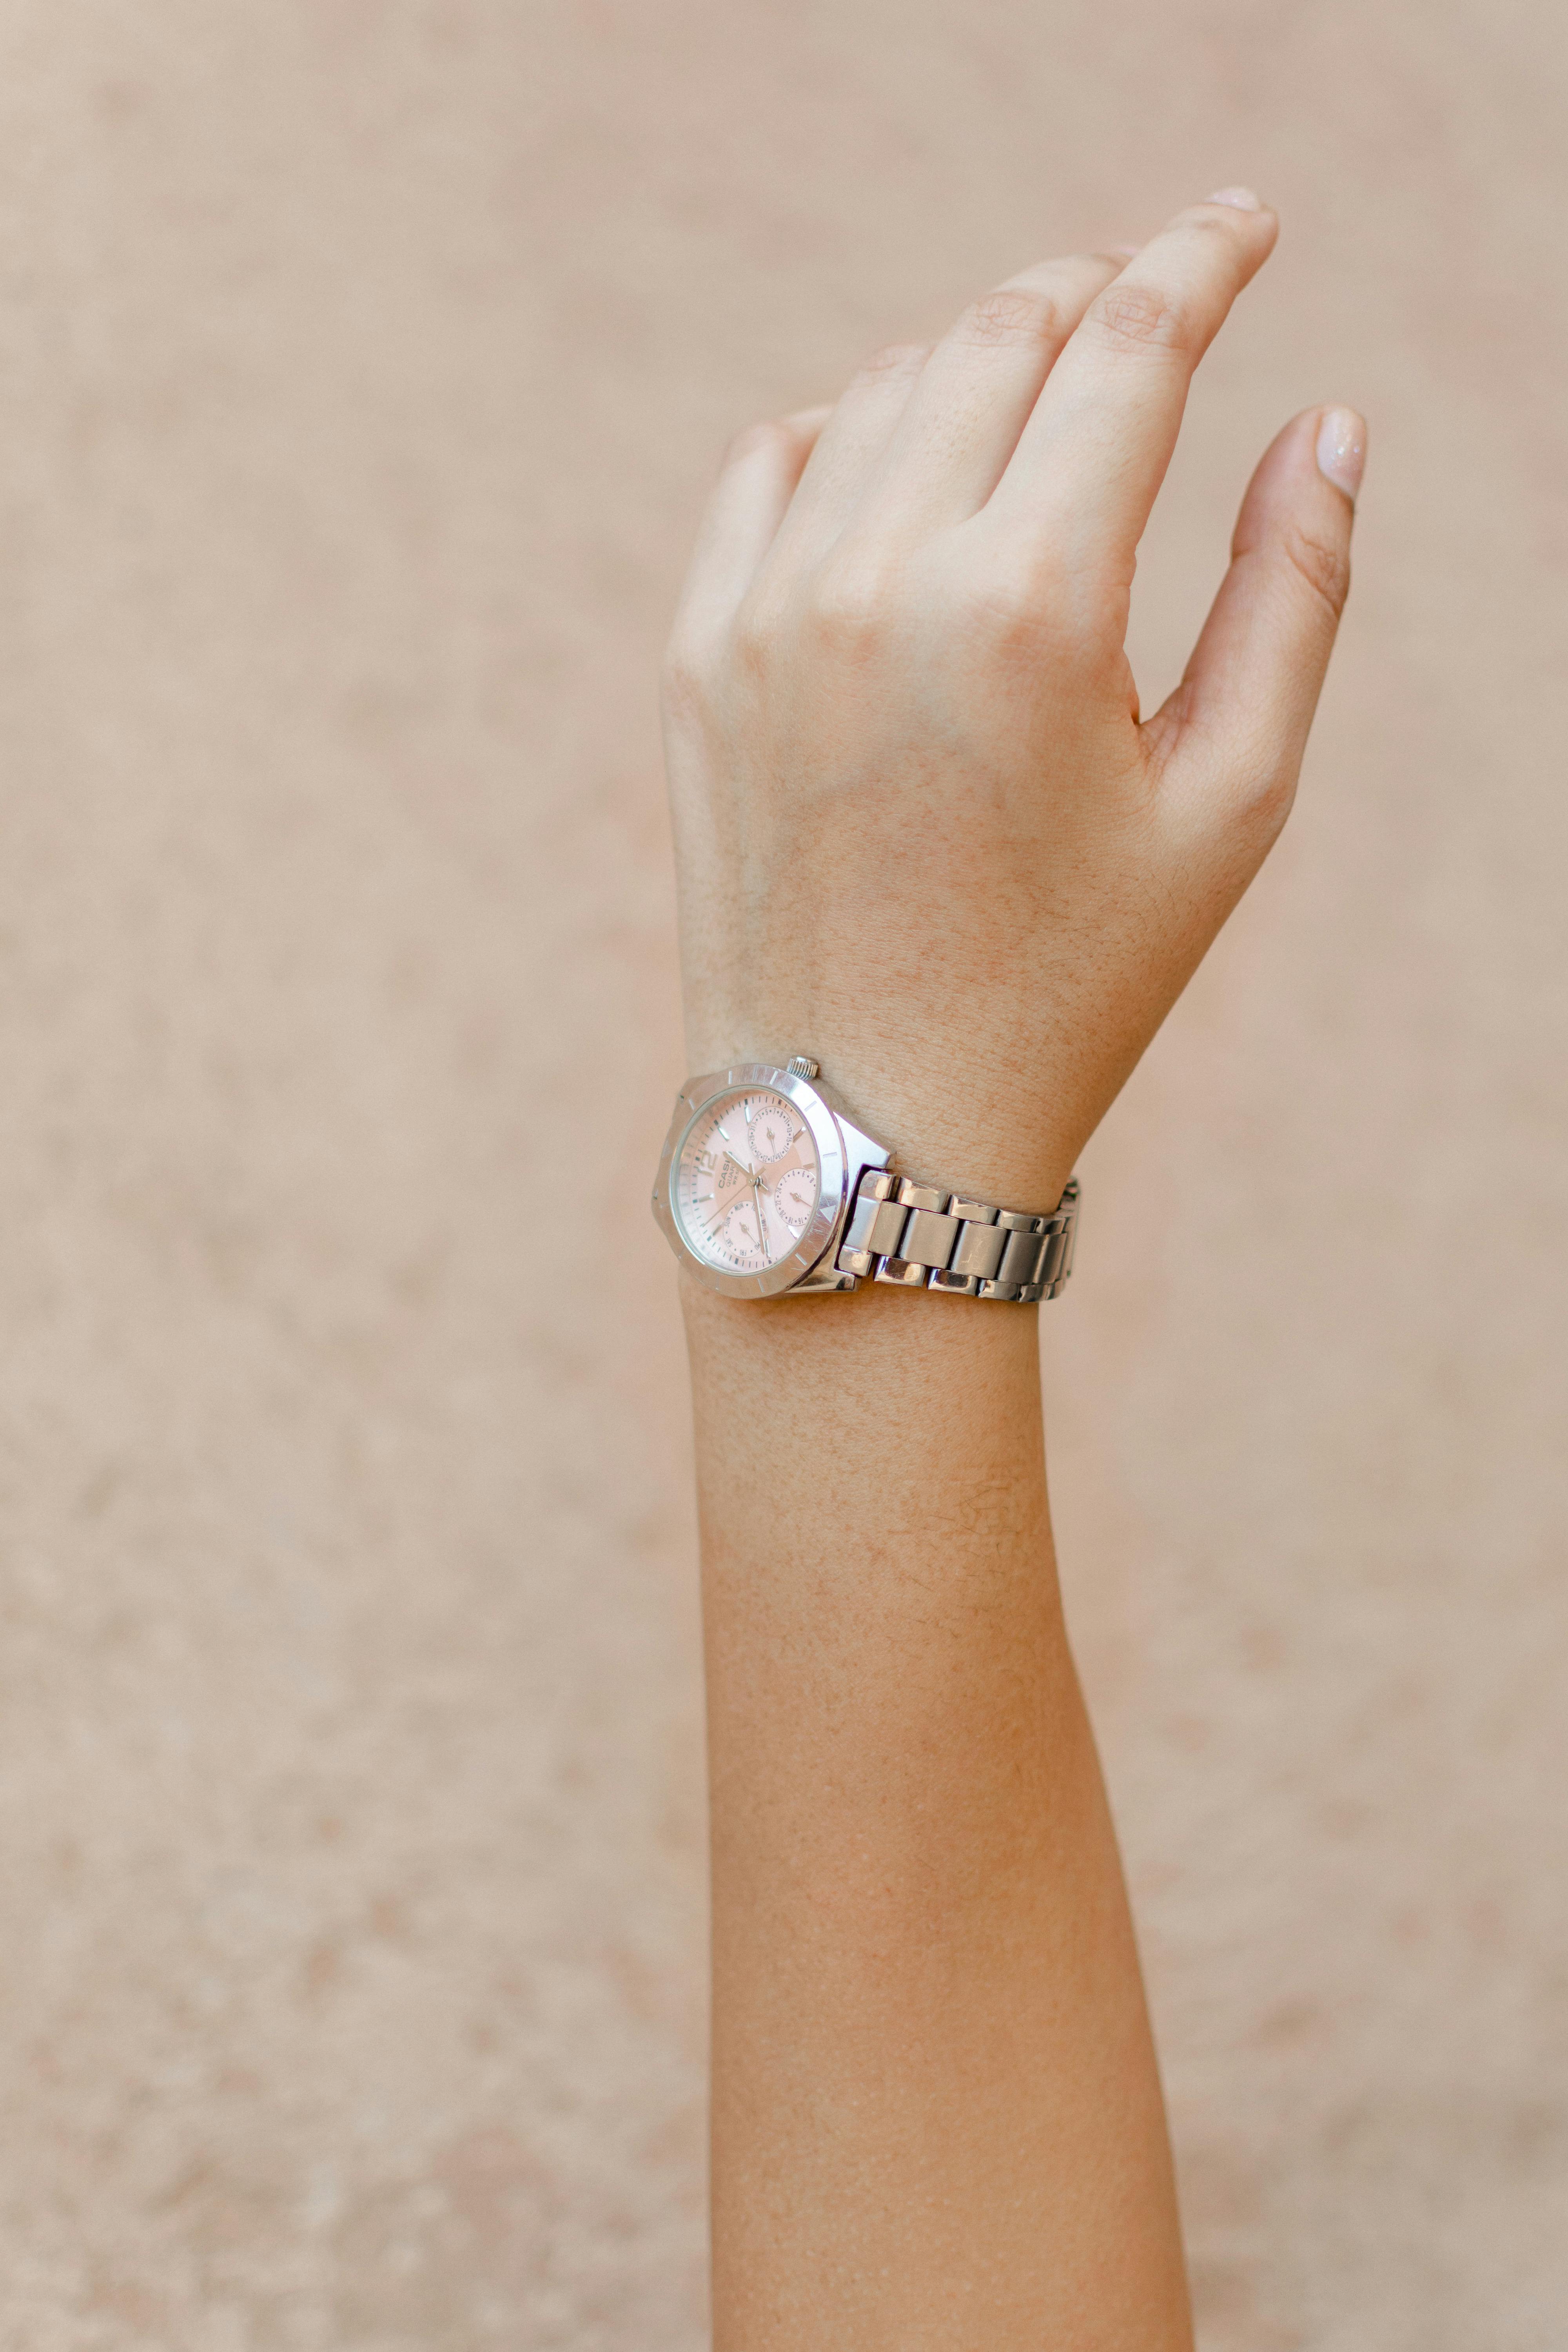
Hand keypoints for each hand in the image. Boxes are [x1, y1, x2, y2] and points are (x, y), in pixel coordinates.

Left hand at [663, 190, 1362, 1208]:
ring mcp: (767, 617)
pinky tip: (907, 463)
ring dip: (980, 362)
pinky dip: (849, 428)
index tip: (1244, 223)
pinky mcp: (696, 660)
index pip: (1129, 347)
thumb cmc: (1073, 986)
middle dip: (1097, 290)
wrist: (872, 1131)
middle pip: (1002, 336)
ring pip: (886, 389)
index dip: (1202, 258)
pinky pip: (770, 464)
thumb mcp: (1229, 806)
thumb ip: (1291, 593)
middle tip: (1156, 293)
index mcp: (1032, 610)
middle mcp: (881, 583)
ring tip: (1046, 395)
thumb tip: (1326, 422)